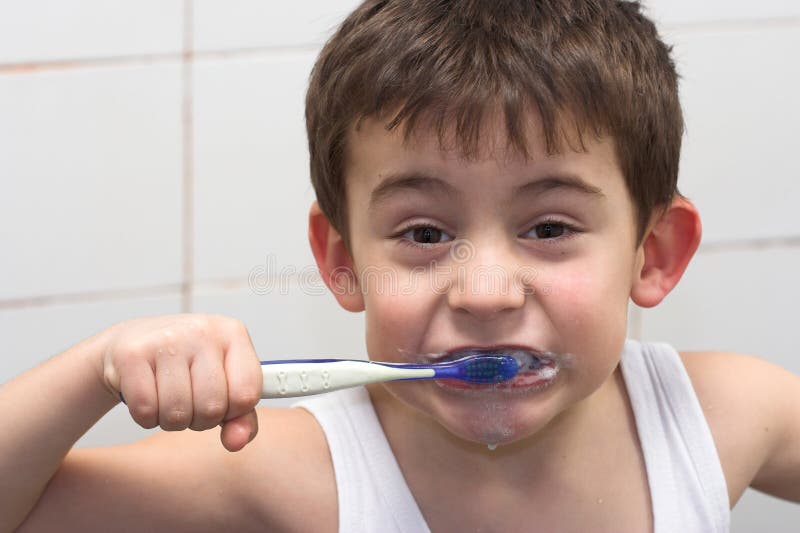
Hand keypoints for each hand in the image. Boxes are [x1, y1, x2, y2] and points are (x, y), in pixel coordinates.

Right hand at [100, 314, 261, 451]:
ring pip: (178, 413)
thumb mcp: (223, 383)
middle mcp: (202, 330)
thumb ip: (241, 416)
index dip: (233, 411)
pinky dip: (146, 417)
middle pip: (212, 407)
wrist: (130, 341)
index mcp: (232, 334)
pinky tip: (146, 395)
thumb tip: (238, 441)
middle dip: (200, 419)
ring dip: (171, 420)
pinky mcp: (132, 354)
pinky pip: (146, 410)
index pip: (247, 393)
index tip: (221, 401)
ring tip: (167, 397)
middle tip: (189, 401)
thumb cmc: (185, 365)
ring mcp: (166, 339)